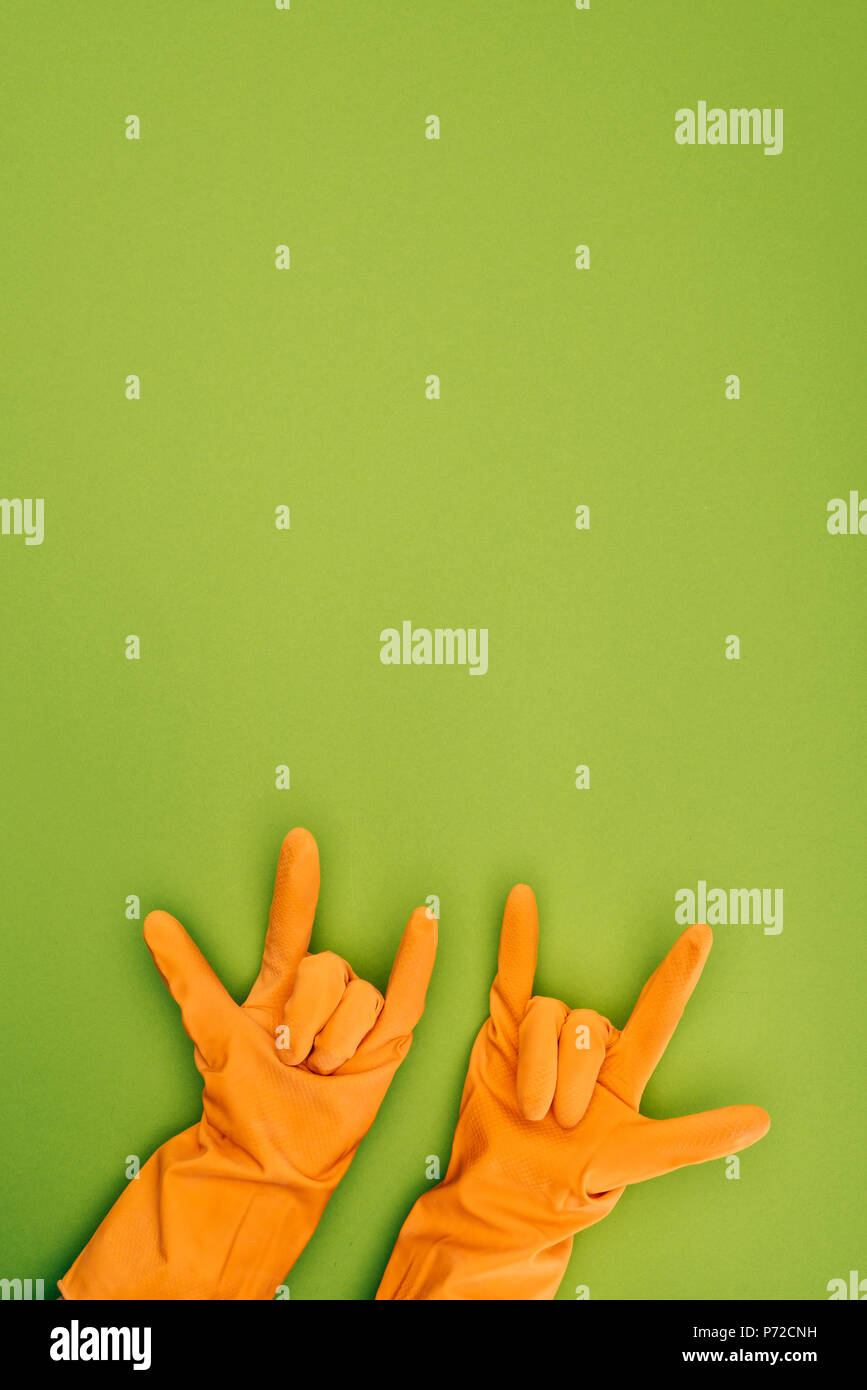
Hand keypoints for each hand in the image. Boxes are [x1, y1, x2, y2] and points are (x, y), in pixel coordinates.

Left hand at [145, 826, 437, 1188]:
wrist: (276, 1160)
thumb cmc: (242, 1101)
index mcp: (280, 987)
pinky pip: (409, 993)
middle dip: (307, 1020)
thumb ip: (186, 975)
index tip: (298, 839)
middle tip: (292, 1059)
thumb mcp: (211, 1031)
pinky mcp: (390, 1040)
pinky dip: (418, 958)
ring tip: (322, 1073)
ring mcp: (357, 1015)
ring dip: (338, 1043)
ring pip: (360, 997)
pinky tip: (425, 920)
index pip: (291, 927)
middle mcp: (322, 994)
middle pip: (326, 970)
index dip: (296, 885)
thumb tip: (153, 921)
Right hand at [377, 884, 767, 1299]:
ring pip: (547, 1017)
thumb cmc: (570, 1182)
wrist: (503, 1193)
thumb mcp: (632, 1160)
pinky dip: (517, 938)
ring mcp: (545, 1032)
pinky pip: (513, 975)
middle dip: (574, 1078)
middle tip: (563, 1121)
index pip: (656, 1013)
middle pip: (589, 1028)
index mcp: (622, 1069)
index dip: (677, 974)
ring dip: (537, 1068)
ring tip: (532, 1111)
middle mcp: (586, 1043)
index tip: (701, 934)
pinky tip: (523, 899)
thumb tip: (762, 1121)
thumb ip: (691, 1140)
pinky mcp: (504, 1028)